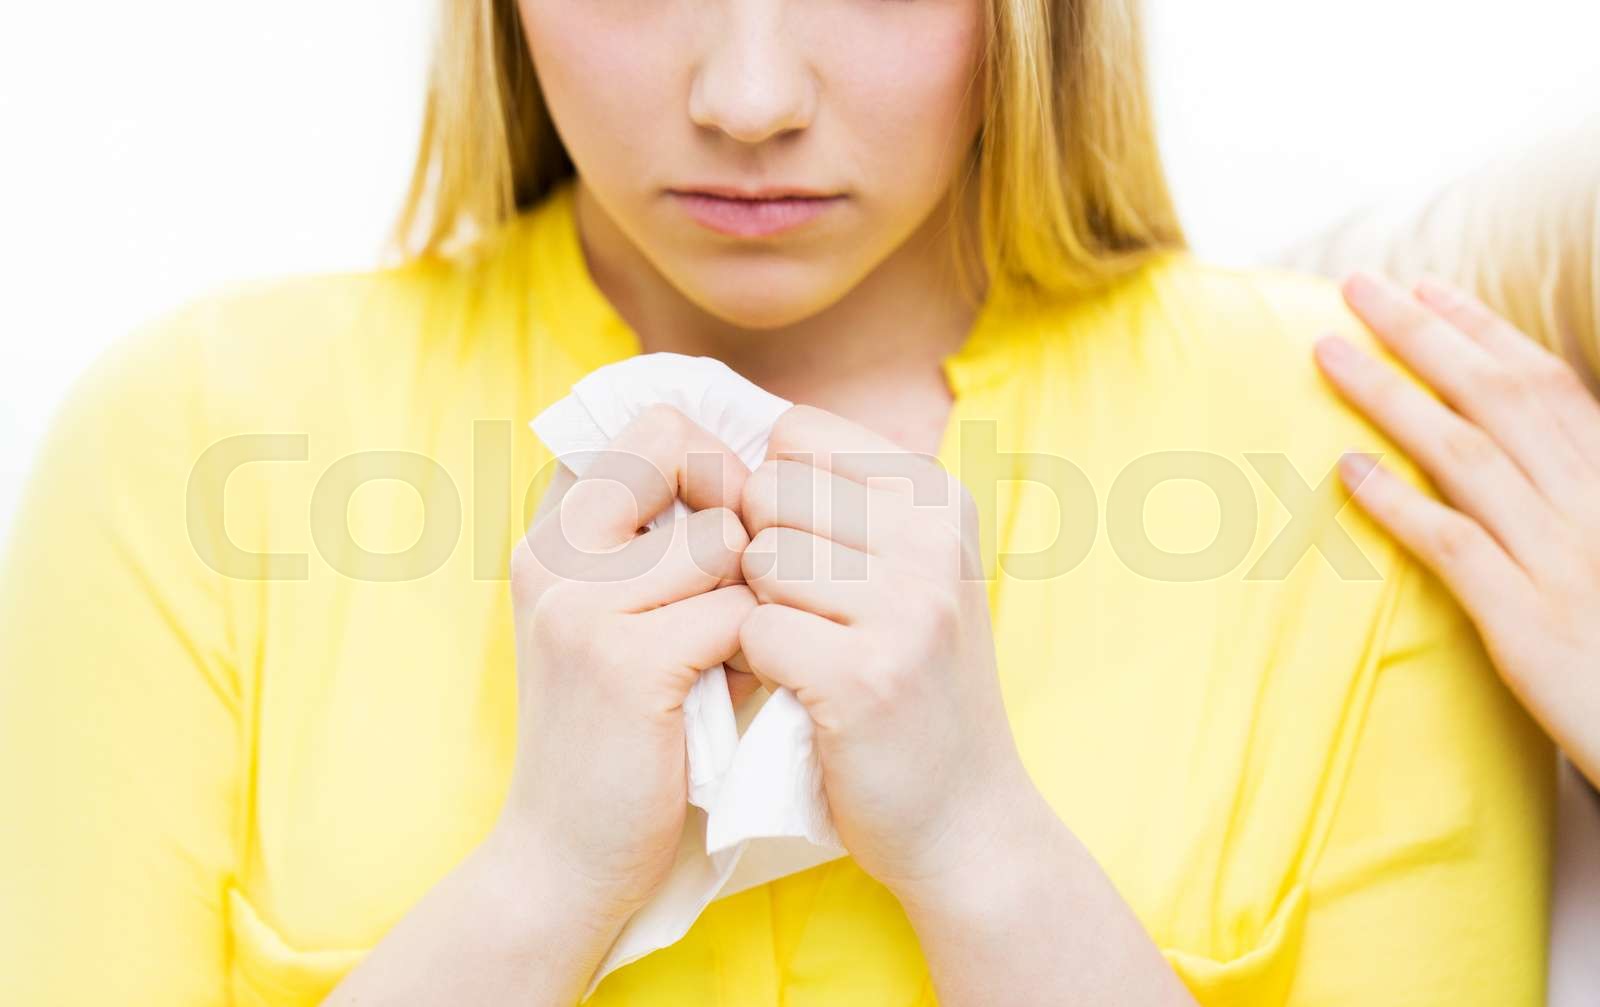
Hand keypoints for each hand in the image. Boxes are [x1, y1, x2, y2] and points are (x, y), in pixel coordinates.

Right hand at [499, 405, 757, 925]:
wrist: (564, 857)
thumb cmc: (624, 735)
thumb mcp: (628, 623)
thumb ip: (671, 549)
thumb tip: (770, 475)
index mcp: (554, 535)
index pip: (656, 426)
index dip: (716, 463)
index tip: (733, 526)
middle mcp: (554, 554)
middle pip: (686, 456)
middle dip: (739, 513)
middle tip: (742, 585)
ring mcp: (580, 605)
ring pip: (725, 539)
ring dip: (751, 593)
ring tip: (734, 650)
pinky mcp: (622, 662)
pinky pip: (736, 612)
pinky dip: (755, 649)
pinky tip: (736, 688)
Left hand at [735, 405, 1044, 896]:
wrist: (966, 819)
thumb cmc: (913, 686)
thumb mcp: (910, 572)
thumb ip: (847, 501)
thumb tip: (747, 438)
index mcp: (939, 496)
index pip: (796, 434)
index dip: (773, 494)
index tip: (805, 555)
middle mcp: (932, 537)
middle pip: (768, 492)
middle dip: (761, 554)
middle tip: (806, 618)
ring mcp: (906, 606)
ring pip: (756, 559)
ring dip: (760, 612)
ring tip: (808, 655)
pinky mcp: (866, 675)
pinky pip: (754, 631)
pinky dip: (759, 668)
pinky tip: (802, 694)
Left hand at [1313, 271, 1599, 786]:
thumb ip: (1579, 491)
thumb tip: (1526, 453)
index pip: (1546, 385)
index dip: (1481, 331)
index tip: (1424, 288)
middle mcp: (1595, 507)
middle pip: (1496, 398)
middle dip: (1422, 333)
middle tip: (1355, 284)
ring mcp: (1562, 562)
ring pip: (1463, 454)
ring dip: (1390, 396)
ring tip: (1326, 352)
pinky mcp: (1529, 624)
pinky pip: (1455, 548)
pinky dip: (1399, 504)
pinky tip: (1345, 470)